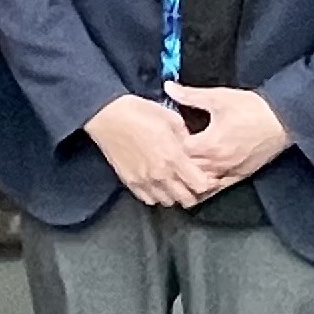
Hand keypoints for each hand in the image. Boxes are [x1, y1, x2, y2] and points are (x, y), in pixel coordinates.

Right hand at [84, 94, 218, 207]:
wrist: (105, 115)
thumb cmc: (136, 112)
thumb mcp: (169, 117)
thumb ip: (186, 136)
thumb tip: (193, 147)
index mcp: (173, 157)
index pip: (201, 185)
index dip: (208, 182)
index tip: (207, 175)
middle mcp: (160, 173)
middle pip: (187, 200)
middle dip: (193, 192)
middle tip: (192, 181)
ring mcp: (144, 179)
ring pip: (168, 202)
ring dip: (175, 194)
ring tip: (174, 182)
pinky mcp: (130, 181)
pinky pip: (149, 199)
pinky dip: (156, 195)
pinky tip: (157, 183)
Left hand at [166, 82, 291, 187]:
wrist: (283, 119)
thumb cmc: (252, 108)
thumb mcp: (218, 98)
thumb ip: (190, 95)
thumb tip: (169, 87)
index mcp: (210, 144)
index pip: (178, 151)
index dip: (171, 144)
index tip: (168, 136)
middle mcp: (219, 162)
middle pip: (188, 170)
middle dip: (178, 161)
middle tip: (172, 152)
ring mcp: (231, 171)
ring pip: (202, 182)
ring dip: (191, 175)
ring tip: (184, 165)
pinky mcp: (242, 175)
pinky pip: (220, 187)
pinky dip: (208, 184)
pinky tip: (202, 178)